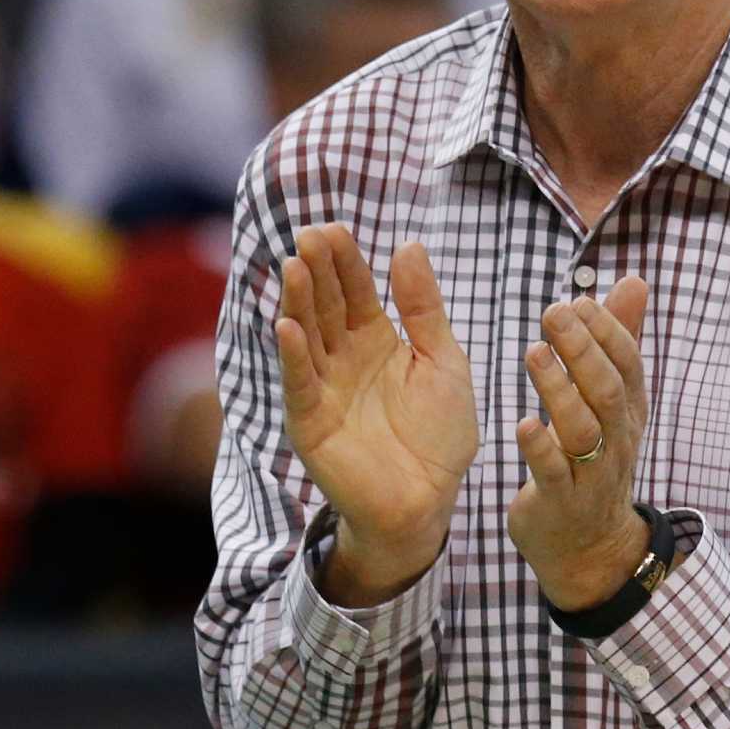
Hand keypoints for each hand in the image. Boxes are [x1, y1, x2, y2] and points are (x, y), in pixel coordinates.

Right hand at [276, 224, 478, 604]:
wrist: (430, 500)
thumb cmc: (441, 435)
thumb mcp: (442, 361)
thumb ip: (424, 308)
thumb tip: (408, 245)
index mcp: (377, 340)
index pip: (355, 290)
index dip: (345, 261)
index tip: (334, 228)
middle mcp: (344, 358)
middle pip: (326, 305)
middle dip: (318, 270)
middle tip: (310, 235)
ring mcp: (323, 388)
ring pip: (308, 335)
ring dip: (299, 302)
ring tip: (296, 266)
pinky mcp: (310, 421)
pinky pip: (299, 382)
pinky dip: (293, 355)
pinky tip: (287, 325)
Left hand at [508, 278, 652, 611]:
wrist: (589, 546)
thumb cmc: (595, 457)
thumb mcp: (613, 399)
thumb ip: (620, 339)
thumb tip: (634, 280)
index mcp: (628, 410)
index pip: (628, 363)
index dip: (607, 330)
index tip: (578, 300)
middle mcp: (617, 439)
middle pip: (608, 389)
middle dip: (584, 348)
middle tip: (553, 312)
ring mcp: (591, 473)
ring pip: (583, 428)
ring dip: (559, 389)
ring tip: (534, 352)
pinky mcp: (561, 502)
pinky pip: (553, 474)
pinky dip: (540, 449)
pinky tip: (522, 424)